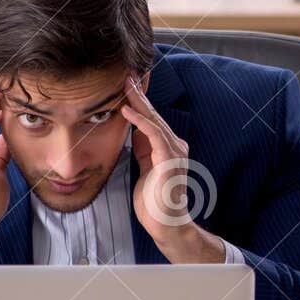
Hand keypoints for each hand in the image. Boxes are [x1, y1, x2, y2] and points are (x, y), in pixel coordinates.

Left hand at [120, 75, 225, 263]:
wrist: (166, 224)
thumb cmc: (155, 203)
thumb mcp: (145, 170)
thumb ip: (143, 151)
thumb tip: (134, 133)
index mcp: (168, 147)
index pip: (151, 118)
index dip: (139, 101)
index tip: (126, 85)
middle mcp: (174, 144)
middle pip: (153, 113)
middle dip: (139, 93)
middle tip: (125, 74)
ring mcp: (174, 150)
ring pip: (153, 119)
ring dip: (138, 101)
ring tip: (124, 85)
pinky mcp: (169, 158)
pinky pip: (153, 134)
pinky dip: (139, 120)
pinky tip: (126, 110)